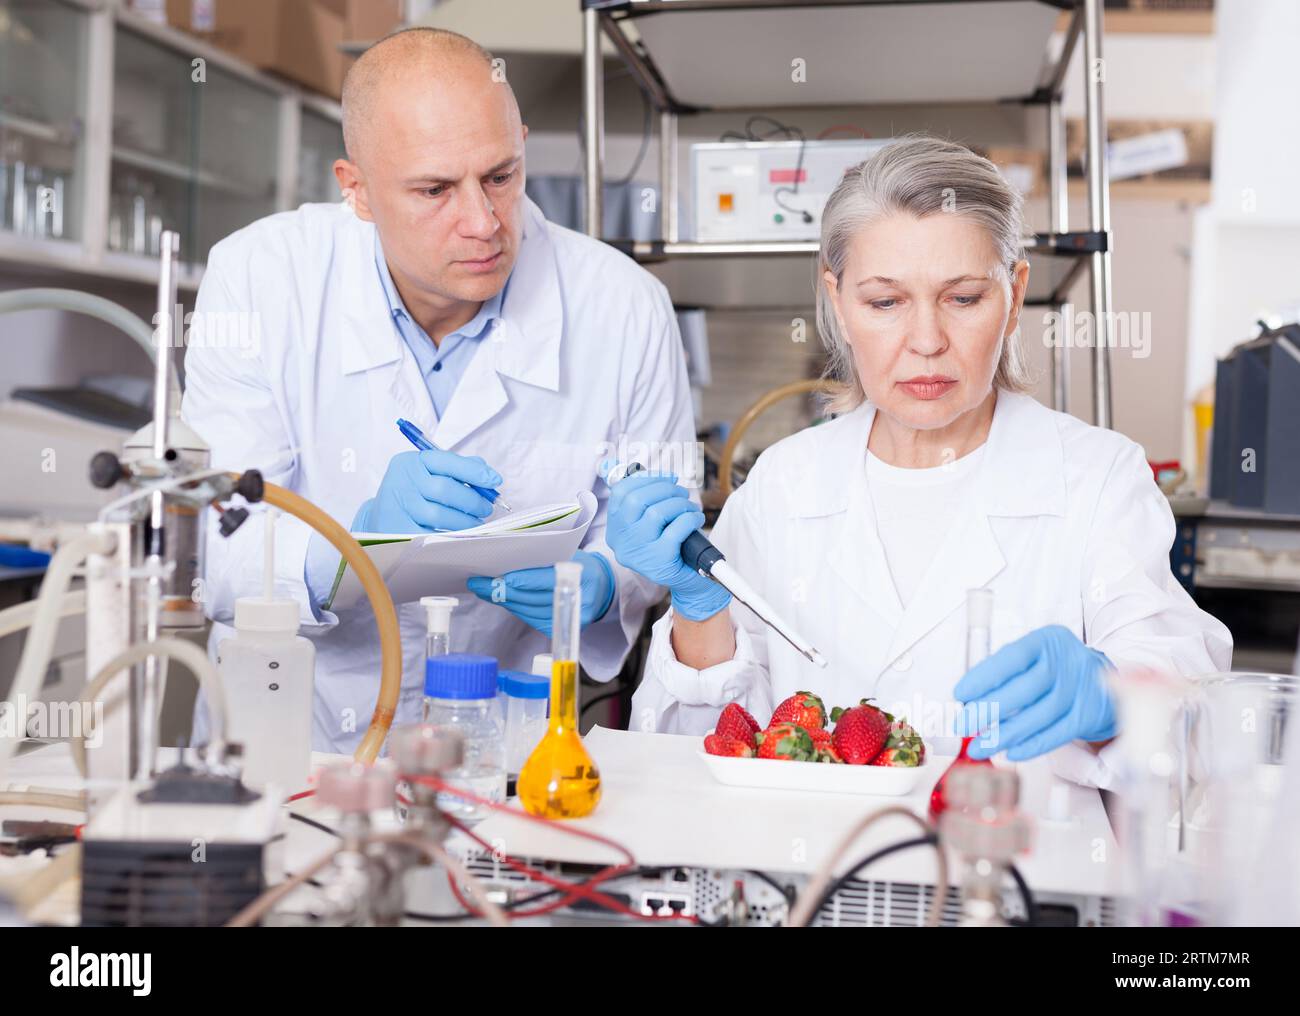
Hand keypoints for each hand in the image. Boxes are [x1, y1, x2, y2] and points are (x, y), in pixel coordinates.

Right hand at [357, 448, 500, 532]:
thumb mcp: (428, 475)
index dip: (473, 471)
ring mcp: (396, 506)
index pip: (446, 461)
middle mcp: (400, 480)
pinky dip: (450, 534)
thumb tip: (484, 469)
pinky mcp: (396, 529)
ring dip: (464, 521)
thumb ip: (455, 468)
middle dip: (472, 500)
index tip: (495, 480)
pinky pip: (431, 533)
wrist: (379, 518)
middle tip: (486, 509)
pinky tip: (460, 534)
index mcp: (410, 462)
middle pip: (445, 489)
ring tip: (475, 522)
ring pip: (439, 514)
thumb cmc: (412, 494)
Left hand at [467, 551, 614, 635]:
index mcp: (581, 577)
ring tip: (484, 590)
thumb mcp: (570, 554)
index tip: (492, 578)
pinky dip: (514, 608)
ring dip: (503, 601)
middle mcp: (577, 603)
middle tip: (478, 583)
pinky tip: (502, 599)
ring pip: (526, 611)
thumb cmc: (582, 565)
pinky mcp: (560, 628)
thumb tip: (507, 562)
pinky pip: (530, 618)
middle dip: (500, 591)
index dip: (515, 581)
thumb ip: (544, 558)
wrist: (603, 587)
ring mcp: (568, 619)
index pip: (540, 581)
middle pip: (529, 599)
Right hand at [606, 471, 729, 621]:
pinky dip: (690, 519)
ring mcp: (639, 553)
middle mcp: (621, 542)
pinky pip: (675, 530)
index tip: (667, 478)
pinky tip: (695, 520)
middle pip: (636, 500)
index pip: (621, 492)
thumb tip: (656, 474)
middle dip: (665, 489)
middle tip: (681, 494)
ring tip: (689, 508)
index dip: (646, 478)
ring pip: (656, 513)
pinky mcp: (659, 562)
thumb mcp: (651, 524)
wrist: (688, 581)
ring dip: (679, 504)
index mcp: (615, 529)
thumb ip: (646, 501)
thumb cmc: (671, 547)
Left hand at [953, 625, 1116, 760]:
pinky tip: (1009, 752)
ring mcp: (1080, 689)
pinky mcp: (1088, 715)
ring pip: (1038, 716)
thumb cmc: (1055, 669)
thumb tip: (969, 700)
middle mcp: (1066, 662)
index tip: (960, 695)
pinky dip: (1031, 745)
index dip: (984, 677)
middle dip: (988, 710)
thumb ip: (1004, 672)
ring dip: (1004, 735)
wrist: (1104, 680)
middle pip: (1024, 690)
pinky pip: (1056, 734)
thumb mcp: (1034, 657)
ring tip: (978, 747)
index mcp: (1047, 641)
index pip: (1012, 658)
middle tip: (962, 725)